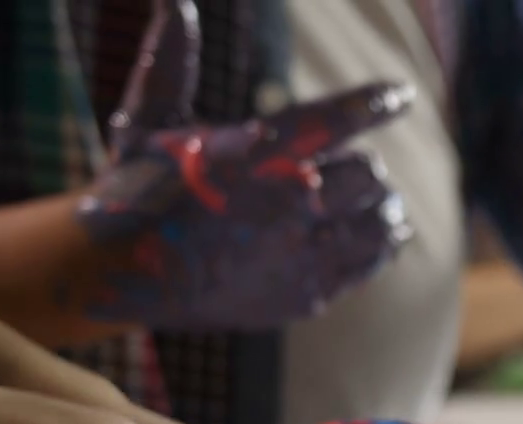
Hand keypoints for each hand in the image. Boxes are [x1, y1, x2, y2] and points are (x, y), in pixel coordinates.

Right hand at [71, 0, 413, 329]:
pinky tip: (377, 234)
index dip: (378, 102)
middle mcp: (289, 203)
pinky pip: (369, 263)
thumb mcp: (146, 120)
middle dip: (366, 167)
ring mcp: (301, 254)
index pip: (340, 118)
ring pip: (380, 221)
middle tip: (357, 166)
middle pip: (370, 174)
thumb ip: (170, 61)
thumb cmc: (135, 189)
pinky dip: (379, 245)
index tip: (401, 94)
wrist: (121, 277)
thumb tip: (175, 1)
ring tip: (375, 200)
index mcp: (259, 153)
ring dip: (381, 206)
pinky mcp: (306, 294)